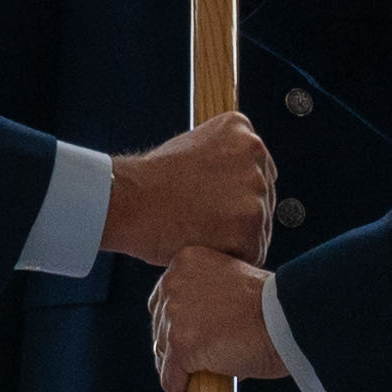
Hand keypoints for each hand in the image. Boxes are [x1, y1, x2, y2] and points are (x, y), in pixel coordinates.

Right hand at [101, 113, 273, 265]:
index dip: (231, 196)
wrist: (129, 200)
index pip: (257, 174)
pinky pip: (251, 253)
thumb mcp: (193, 145)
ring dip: (233, 238)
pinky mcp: (249, 224)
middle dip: (236, 216)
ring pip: (258, 228)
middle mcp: (255, 154)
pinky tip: (203, 246)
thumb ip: (225, 157)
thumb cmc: (151, 180)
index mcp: (243, 133)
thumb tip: (242, 179)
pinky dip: (230, 257)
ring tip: (198, 231)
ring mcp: (255, 189)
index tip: (205, 202)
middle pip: (261, 200)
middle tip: (199, 219)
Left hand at [150, 250, 287, 391]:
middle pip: (159, 327)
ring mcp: (175, 315)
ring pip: (163, 354)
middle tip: (205, 359)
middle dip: (178, 346)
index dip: (180, 324)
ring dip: (182, 368)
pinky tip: (195, 391)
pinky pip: (171, 378)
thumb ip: (206, 296)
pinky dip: (181, 388)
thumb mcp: (232, 283)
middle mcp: (173, 283)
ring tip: (206, 373)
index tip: (198, 338)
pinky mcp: (182, 345)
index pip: (165, 300)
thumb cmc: (274, 306)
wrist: (290, 319)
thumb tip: (193, 329)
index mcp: (186, 261)